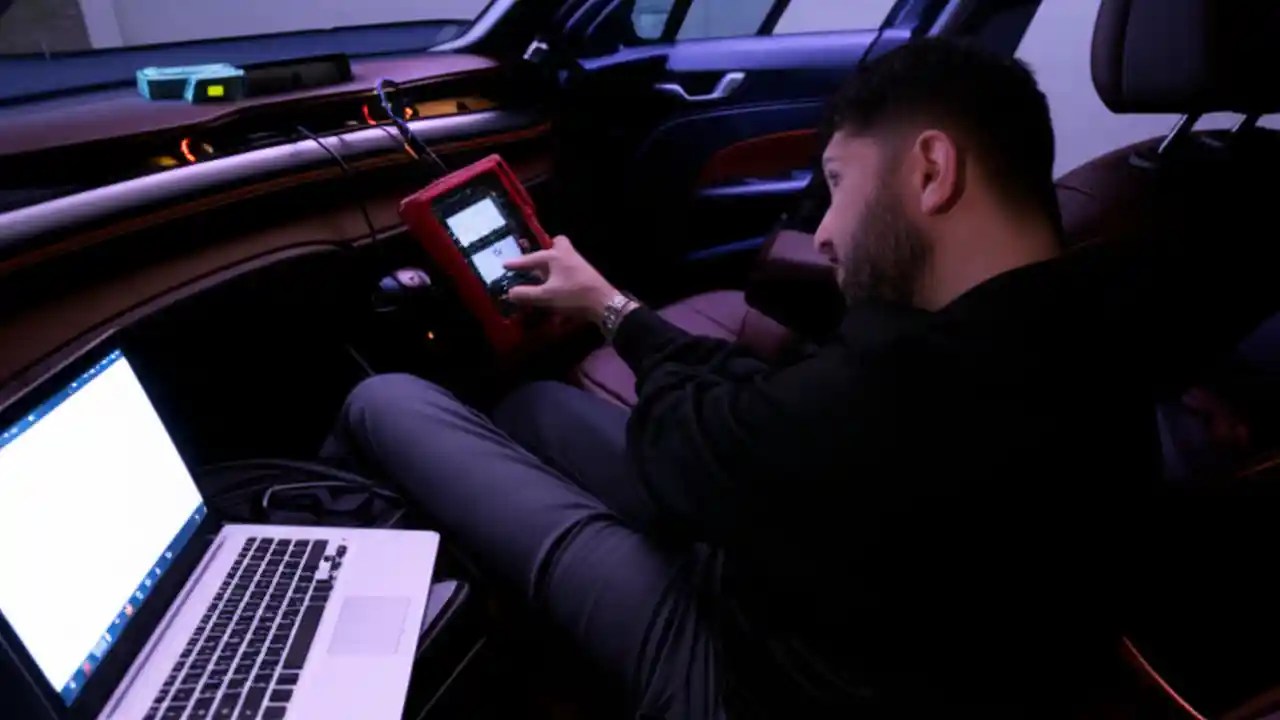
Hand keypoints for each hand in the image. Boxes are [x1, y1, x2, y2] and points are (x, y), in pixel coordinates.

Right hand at [503, 236, 619, 322]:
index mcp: (555, 256)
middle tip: (538, 259)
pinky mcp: (586, 272)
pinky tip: (558, 282)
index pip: (531, 258)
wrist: (604, 303)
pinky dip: (561, 271)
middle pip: (558, 243)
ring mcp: (579, 262)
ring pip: (565, 254)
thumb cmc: (574, 296)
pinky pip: (570, 265)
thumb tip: (510, 292)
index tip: (505, 264)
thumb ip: (526, 294)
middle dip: (548, 247)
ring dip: (554, 261)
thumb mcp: (547, 297)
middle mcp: (567, 254)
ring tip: (544, 273)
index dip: (517, 263)